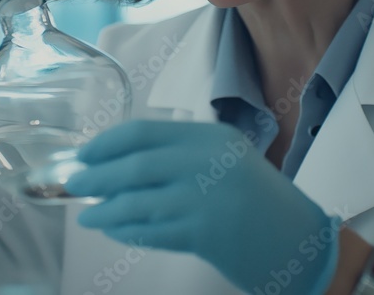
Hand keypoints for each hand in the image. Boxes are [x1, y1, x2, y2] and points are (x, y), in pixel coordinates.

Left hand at [64, 120, 340, 293]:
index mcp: (211, 137)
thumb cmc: (260, 200)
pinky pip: (150, 231)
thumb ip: (184, 154)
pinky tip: (113, 230)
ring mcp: (205, 198)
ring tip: (87, 213)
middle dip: (96, 174)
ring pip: (136, 201)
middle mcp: (207, 162)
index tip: (85, 152)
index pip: (144, 131)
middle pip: (134, 165)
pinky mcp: (203, 234)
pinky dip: (125, 230)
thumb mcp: (229, 159)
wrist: (300, 242)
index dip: (107, 142)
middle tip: (73, 182)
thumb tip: (121, 161)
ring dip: (104, 208)